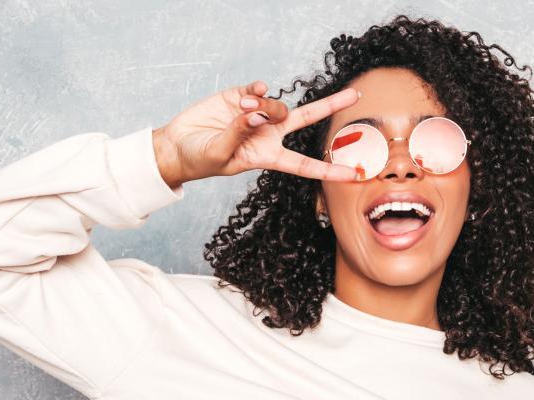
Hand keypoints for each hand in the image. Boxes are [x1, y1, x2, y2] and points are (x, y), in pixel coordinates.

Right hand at [151, 80, 359, 187]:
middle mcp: (269, 134)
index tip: (353, 174)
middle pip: (308, 119)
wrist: (178, 145)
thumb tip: (258, 114)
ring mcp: (258, 114)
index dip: (328, 169)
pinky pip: (260, 90)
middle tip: (355, 95)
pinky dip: (258, 92)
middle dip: (331, 105)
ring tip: (242, 111)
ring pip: (277, 104)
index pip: (305, 164)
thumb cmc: (201, 159)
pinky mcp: (241, 97)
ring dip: (264, 106)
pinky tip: (251, 95)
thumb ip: (240, 134)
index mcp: (269, 157)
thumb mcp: (221, 155)